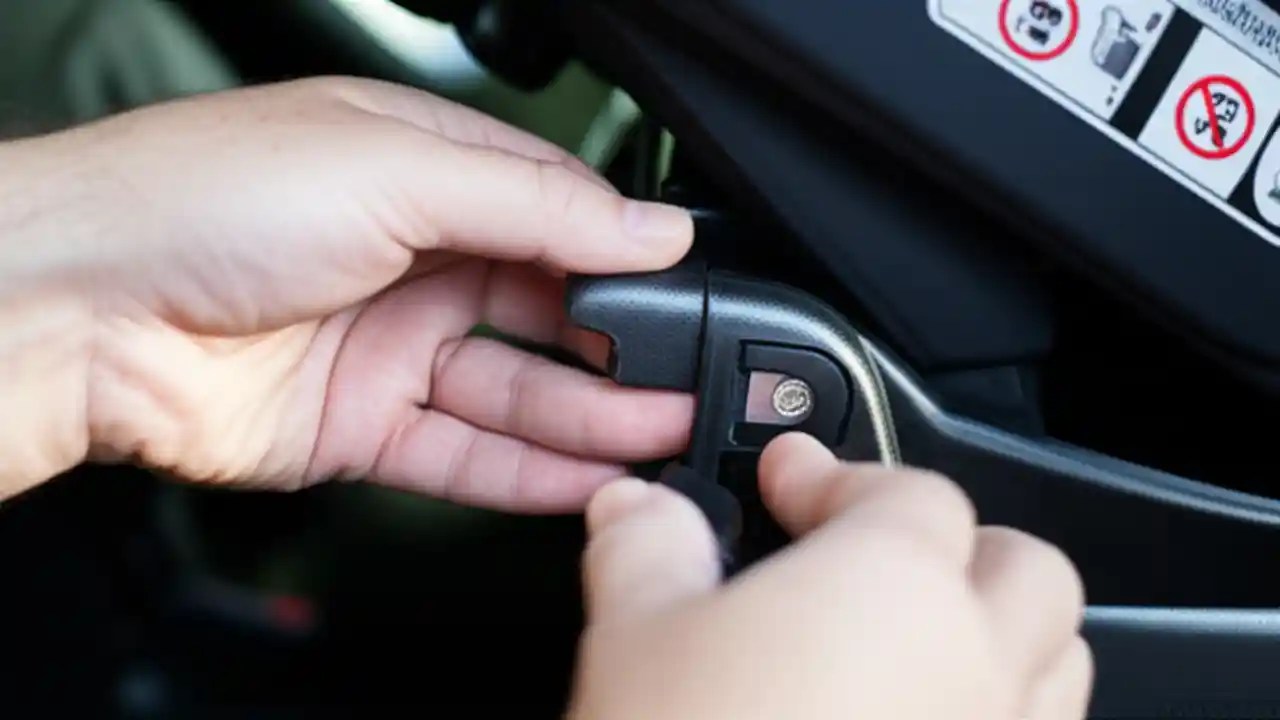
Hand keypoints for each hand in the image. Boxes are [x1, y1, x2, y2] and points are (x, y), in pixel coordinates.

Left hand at [0, 77, 694, 503]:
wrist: (75, 310)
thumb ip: (534, 206)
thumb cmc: (200, 200)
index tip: (685, 286)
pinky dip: (527, 474)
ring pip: (514, 389)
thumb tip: (649, 227)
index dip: (622, 253)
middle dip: (618, 345)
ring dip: (589, 417)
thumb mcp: (393, 168)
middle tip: (686, 377)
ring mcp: (388, 345)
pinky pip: (463, 456)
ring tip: (660, 434)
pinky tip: (585, 479)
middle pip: (544, 308)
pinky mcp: (361, 426)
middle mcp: (412, 257)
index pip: (555, 212)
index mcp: (423, 170)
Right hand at [569, 433, 1091, 719]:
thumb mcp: (635, 637)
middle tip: (870, 555)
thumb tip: (638, 510)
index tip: (787, 481)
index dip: (835, 474)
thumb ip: (646, 546)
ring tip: (911, 642)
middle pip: (1020, 567)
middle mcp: (975, 663)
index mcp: (895, 586)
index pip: (901, 489)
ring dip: (995, 634)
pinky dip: (989, 719)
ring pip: (1052, 664)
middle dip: (952, 546)